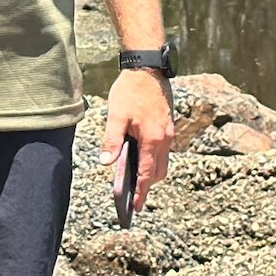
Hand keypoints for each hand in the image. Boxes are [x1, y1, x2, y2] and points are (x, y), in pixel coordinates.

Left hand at [101, 68, 173, 214]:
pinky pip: (163, 150)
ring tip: (133, 177)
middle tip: (132, 194)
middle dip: (146, 184)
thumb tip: (107, 163)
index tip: (136, 207)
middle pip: (158, 171)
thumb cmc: (131, 90)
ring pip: (162, 161)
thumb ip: (112, 140)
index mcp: (153, 139)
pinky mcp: (168, 125)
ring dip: (150, 171)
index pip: (147, 173)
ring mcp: (169, 132)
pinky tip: (139, 156)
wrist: (148, 67)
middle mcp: (165, 138)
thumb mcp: (116, 116)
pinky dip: (153, 158)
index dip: (141, 192)